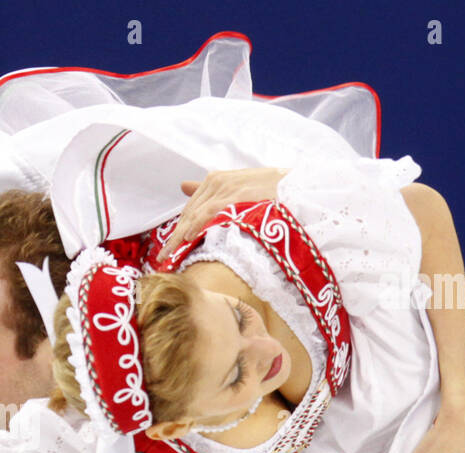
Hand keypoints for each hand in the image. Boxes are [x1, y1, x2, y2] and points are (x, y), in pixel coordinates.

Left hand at [156, 168, 288, 261]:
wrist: (302, 189)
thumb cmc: (275, 191)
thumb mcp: (242, 189)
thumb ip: (212, 192)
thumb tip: (183, 186)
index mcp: (217, 180)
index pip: (191, 209)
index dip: (178, 231)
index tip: (168, 251)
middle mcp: (217, 182)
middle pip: (188, 214)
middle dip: (174, 239)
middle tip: (163, 260)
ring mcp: (225, 188)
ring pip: (194, 216)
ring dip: (179, 239)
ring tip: (170, 259)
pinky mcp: (234, 196)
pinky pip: (208, 215)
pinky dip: (195, 229)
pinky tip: (187, 243)